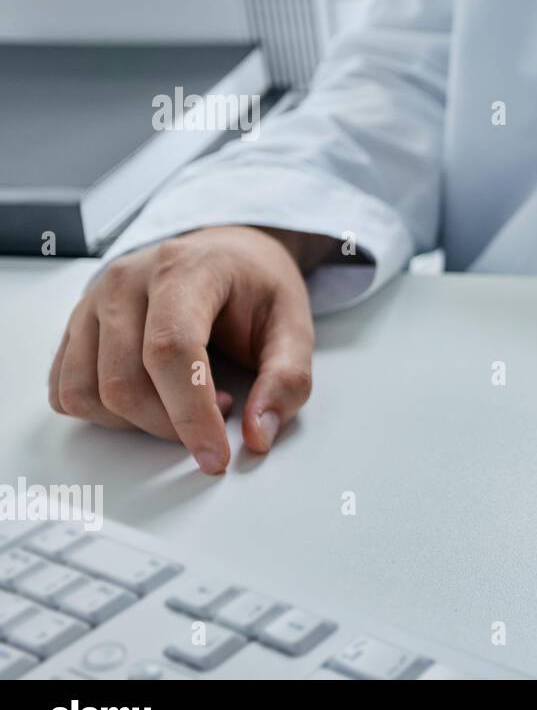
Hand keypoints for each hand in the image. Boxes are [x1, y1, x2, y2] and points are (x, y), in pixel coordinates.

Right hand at [48, 226, 330, 472]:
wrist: (227, 253)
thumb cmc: (257, 285)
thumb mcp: (296, 324)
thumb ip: (287, 379)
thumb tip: (258, 436)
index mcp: (184, 269)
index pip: (170, 351)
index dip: (191, 414)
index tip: (216, 457)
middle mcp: (125, 281)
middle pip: (123, 382)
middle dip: (171, 425)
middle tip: (220, 411)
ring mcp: (91, 303)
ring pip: (86, 393)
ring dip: (137, 423)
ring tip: (186, 399)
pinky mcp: (75, 328)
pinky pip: (67, 391)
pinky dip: (106, 415)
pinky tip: (152, 398)